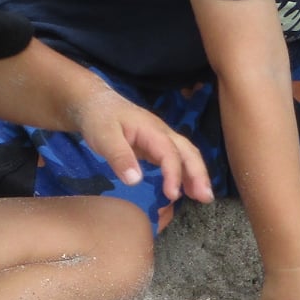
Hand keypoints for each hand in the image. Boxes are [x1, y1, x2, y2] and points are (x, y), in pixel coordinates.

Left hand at [72, 85, 214, 204]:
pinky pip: (176, 159)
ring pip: (186, 155)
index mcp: (152, 130)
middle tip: (205, 197)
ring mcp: (160, 139)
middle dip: (199, 174)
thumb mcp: (104, 136)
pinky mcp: (155, 147)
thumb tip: (135, 181)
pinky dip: (185, 173)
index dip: (174, 174)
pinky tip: (185, 189)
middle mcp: (162, 133)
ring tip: (202, 197)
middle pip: (188, 152)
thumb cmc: (99, 117)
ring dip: (196, 175)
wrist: (93, 101)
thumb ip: (119, 156)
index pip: (170, 153)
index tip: (172, 195)